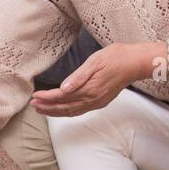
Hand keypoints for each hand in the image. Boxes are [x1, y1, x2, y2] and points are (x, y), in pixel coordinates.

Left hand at [29, 41, 166, 117]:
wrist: (136, 62)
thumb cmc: (116, 57)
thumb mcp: (95, 62)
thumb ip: (78, 76)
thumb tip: (62, 88)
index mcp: (90, 89)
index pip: (62, 96)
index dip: (47, 98)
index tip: (35, 96)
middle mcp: (93, 99)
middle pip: (65, 107)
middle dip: (47, 108)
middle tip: (32, 105)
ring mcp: (97, 102)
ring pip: (71, 111)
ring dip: (55, 111)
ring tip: (41, 109)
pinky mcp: (100, 101)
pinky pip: (80, 110)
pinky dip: (67, 111)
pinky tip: (61, 109)